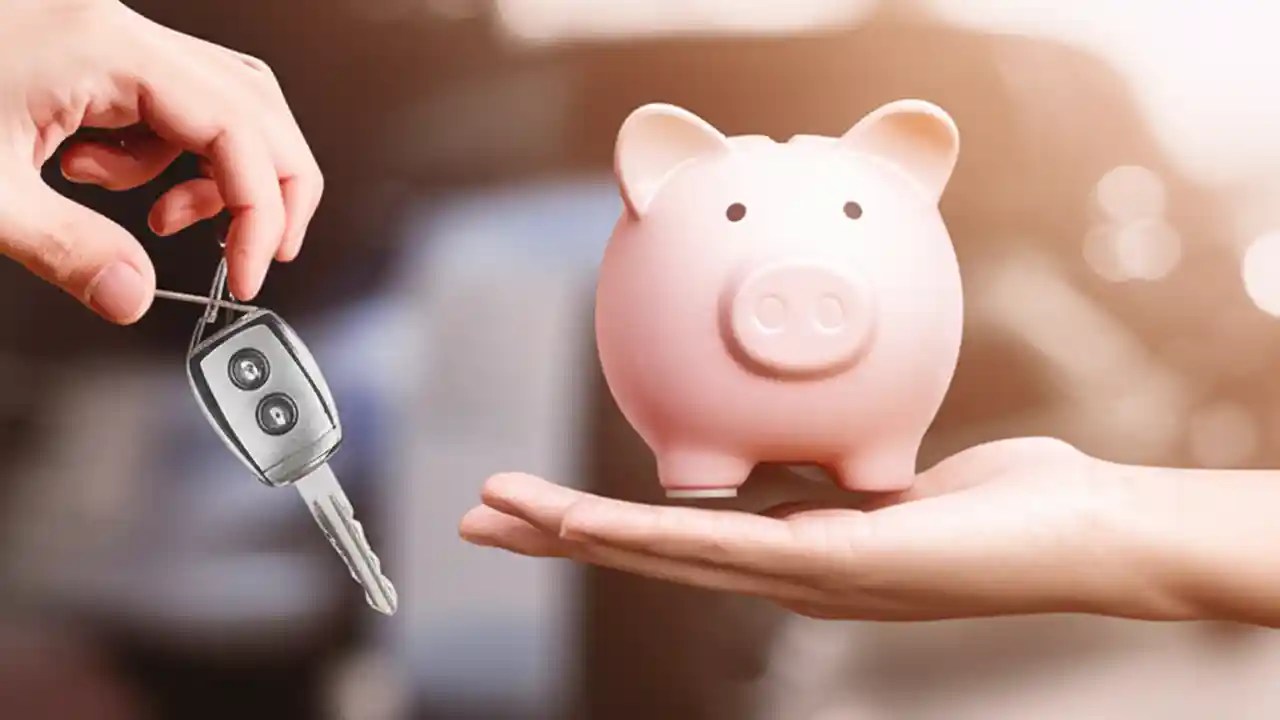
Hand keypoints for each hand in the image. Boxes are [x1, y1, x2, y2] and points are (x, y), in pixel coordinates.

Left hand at [0, 0, 321, 322]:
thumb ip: (67, 249)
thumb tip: (135, 296)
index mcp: (104, 48)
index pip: (234, 127)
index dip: (259, 208)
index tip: (245, 273)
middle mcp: (120, 33)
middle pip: (255, 104)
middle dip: (271, 187)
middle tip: (258, 252)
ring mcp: (110, 40)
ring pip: (224, 102)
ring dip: (219, 173)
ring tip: (166, 220)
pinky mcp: (96, 57)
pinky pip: (170, 108)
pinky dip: (164, 158)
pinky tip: (103, 181)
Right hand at [460, 438, 1194, 621]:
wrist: (1085, 536)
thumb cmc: (1001, 505)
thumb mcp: (887, 471)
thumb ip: (826, 464)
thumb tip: (786, 426)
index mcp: (792, 552)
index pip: (672, 540)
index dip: (595, 528)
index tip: (533, 508)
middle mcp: (787, 576)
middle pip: (648, 556)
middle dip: (555, 537)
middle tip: (474, 517)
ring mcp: (808, 579)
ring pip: (667, 557)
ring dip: (577, 536)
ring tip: (503, 514)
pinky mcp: (840, 568)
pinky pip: (728, 547)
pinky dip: (648, 537)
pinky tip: (593, 525)